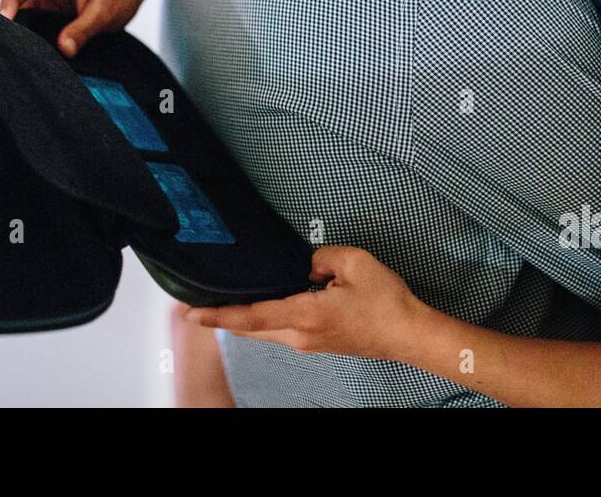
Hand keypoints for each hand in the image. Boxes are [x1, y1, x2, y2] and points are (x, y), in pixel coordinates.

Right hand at [0, 0, 149, 56]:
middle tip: (5, 42)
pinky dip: (31, 33)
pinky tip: (31, 49)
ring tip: (15, 48)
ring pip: (25, 11)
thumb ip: (83, 30)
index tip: (5, 20)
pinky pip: (36, 21)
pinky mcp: (55, 12)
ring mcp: (52, 0)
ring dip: (19, 27)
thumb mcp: (104, 13)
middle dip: (8, 18)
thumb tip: (63, 48)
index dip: (11, 1)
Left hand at [183, 247, 428, 360]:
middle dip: (223, 315)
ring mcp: (308, 344)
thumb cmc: (386, 301)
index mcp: (304, 315)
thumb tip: (305, 265)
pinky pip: (281, 331)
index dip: (217, 314)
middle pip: (250, 327)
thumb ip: (320, 257)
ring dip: (243, 318)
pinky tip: (263, 305)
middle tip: (197, 304)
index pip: (250, 316)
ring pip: (265, 331)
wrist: (409, 334)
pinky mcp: (318, 343)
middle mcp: (300, 336)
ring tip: (224, 300)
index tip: (191, 313)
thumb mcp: (354, 262)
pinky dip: (264, 319)